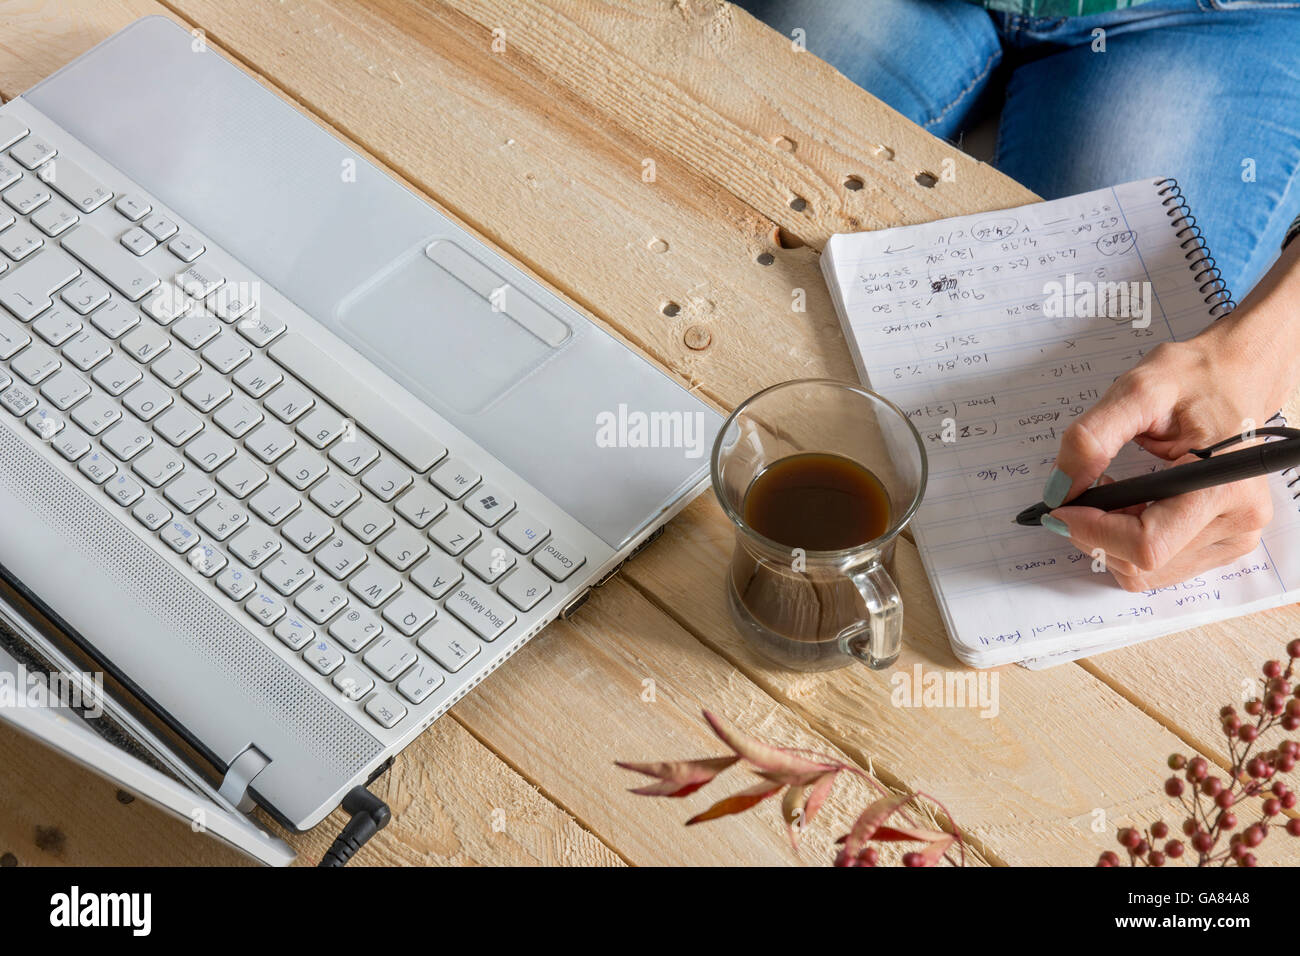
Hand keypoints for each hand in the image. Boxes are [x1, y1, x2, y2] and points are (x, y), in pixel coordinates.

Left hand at [1041, 332, 1278, 591]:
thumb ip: (1093, 438)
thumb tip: (1061, 487)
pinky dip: (1128, 541)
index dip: (1093, 531)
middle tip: (1084, 489)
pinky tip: (1130, 504)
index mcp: (1224, 485)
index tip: (1060, 507)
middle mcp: (1239, 520)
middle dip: (1096, 532)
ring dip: (1110, 538)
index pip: (1147, 543)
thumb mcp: (1137, 390)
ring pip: (1145, 572)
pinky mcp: (1223, 544)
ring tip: (1112, 491)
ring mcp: (1234, 538)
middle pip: (1142, 563)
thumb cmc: (1194, 379)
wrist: (1236, 379)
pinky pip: (1158, 566)